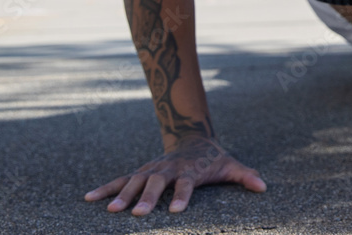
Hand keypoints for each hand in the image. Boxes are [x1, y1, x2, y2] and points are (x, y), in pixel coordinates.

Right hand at [85, 137, 265, 214]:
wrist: (193, 137)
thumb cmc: (213, 158)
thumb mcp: (230, 165)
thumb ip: (245, 176)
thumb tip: (264, 187)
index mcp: (189, 171)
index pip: (186, 185)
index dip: (182, 197)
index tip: (175, 212)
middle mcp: (168, 169)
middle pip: (157, 184)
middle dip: (148, 198)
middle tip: (137, 214)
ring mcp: (152, 169)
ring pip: (134, 181)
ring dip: (121, 195)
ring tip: (110, 211)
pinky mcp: (141, 171)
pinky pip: (120, 179)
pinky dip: (104, 188)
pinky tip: (87, 198)